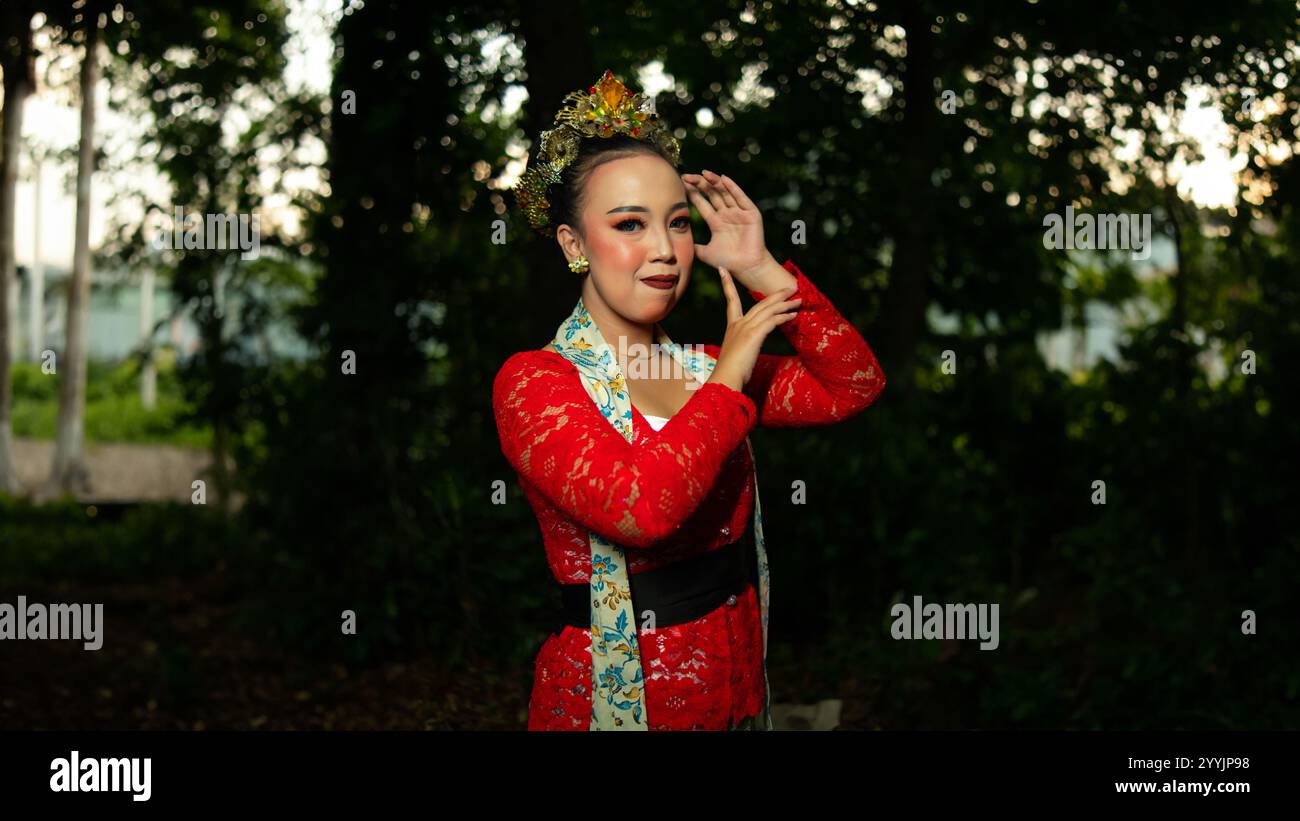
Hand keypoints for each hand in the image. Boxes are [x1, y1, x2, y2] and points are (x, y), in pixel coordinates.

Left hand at [682, 170, 770, 286]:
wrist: (747, 269)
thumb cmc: (728, 262)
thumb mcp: (705, 253)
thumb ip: (693, 246)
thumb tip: (677, 243)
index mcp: (716, 222)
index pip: (702, 203)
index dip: (693, 193)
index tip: (682, 184)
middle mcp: (727, 215)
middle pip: (712, 195)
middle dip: (700, 185)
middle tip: (688, 176)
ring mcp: (739, 213)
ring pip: (725, 192)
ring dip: (715, 182)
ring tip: (704, 173)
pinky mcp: (750, 213)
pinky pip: (741, 197)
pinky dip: (733, 187)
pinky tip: (723, 178)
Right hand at [706, 268, 801, 392]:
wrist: (725, 378)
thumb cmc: (730, 372)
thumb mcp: (736, 355)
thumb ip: (742, 347)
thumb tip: (747, 350)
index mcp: (732, 327)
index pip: (731, 300)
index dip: (727, 284)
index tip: (723, 270)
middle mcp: (738, 324)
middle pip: (760, 303)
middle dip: (776, 294)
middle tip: (789, 287)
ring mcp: (746, 328)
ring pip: (768, 310)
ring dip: (785, 304)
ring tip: (798, 299)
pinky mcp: (754, 335)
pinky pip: (772, 321)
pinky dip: (784, 317)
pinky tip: (793, 315)